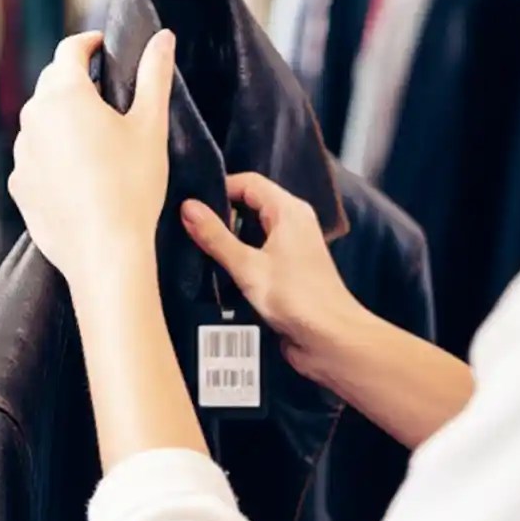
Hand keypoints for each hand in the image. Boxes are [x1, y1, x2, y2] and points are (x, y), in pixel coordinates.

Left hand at [10, 29, 176, 287]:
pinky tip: (78, 173)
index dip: (89, 43)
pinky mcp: (19, 185)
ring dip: (62, 120)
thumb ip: (154, 75)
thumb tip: (162, 38)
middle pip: (52, 84)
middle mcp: (33, 119)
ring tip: (94, 138)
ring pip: (41, 122)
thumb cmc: (132, 187)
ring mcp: (22, 154)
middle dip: (76, 79)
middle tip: (106, 91)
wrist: (103, 252)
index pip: (69, 50)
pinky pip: (35, 157)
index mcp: (64, 95)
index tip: (103, 46)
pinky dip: (52, 155)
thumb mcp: (150, 126)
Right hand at [180, 173, 370, 384]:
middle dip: (221, 214)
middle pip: (250, 203)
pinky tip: (220, 271)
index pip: (248, 182)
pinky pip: (259, 251)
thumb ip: (215, 236)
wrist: (331, 338)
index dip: (219, 188)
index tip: (192, 206)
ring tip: (200, 249)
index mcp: (289, 210)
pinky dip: (240, 257)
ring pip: (253, 229)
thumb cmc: (296, 299)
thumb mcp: (247, 266)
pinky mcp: (289, 269)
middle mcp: (294, 222)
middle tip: (191, 228)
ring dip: (229, 238)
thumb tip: (188, 207)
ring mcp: (293, 246)